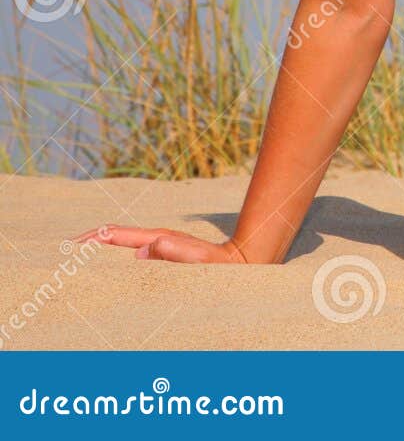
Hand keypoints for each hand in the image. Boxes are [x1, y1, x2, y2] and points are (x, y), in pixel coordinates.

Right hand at [75, 225, 251, 263]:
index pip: (116, 235)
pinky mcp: (163, 256)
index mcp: (157, 239)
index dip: (92, 238)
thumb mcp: (195, 259)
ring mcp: (159, 247)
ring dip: (99, 250)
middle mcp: (155, 240)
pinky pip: (131, 255)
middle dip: (88, 242)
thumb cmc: (218, 264)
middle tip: (61, 253)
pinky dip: (114, 259)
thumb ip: (171, 252)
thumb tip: (140, 253)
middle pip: (114, 237)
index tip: (69, 245)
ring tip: (75, 261)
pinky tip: (107, 271)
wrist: (240, 260)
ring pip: (121, 246)